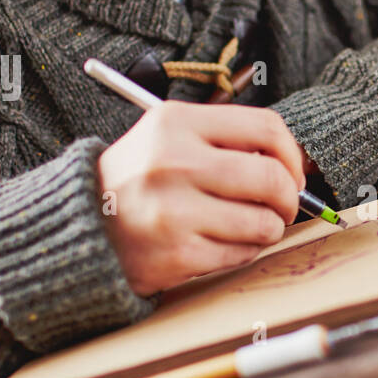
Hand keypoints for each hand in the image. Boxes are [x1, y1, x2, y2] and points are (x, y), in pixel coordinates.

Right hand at [97, 102, 304, 296]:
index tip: (292, 172)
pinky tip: (223, 244)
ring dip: (269, 229)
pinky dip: (244, 251)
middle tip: (284, 206)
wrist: (82, 226)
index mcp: (176, 123)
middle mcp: (174, 162)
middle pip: (271, 178)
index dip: (293, 155)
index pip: (266, 128)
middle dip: (289, 198)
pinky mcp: (178, 253)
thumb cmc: (137, 182)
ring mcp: (174, 211)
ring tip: (250, 226)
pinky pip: (242, 254)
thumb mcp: (168, 139)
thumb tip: (296, 164)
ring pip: (263, 222)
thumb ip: (225, 142)